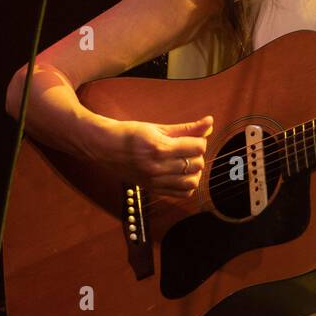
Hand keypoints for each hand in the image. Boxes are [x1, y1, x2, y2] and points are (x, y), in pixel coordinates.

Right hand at [89, 115, 212, 198]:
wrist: (105, 147)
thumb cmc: (130, 134)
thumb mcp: (158, 127)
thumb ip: (186, 128)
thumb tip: (209, 122)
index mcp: (159, 148)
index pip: (197, 147)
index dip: (200, 141)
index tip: (192, 138)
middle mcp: (157, 167)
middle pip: (197, 165)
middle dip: (196, 155)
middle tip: (187, 149)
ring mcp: (154, 181)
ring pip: (192, 182)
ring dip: (194, 172)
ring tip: (185, 162)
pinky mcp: (152, 189)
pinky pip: (182, 194)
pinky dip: (187, 185)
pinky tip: (180, 174)